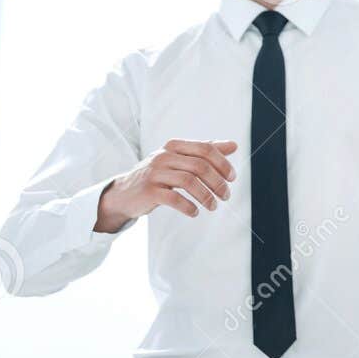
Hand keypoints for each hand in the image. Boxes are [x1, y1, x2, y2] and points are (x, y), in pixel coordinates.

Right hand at [95, 139, 237, 232]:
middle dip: (218, 183)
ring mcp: (155, 173)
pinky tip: (195, 212)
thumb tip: (233, 145)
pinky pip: (174, 199)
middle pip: (200, 166)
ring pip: (189, 181)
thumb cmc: (158, 175)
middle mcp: (163, 156)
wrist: (124, 193)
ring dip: (206, 196)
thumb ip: (205, 152)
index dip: (223, 164)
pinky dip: (189, 207)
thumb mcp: (180, 160)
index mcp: (174, 146)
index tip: (232, 179)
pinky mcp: (149, 191)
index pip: (206, 149)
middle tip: (226, 196)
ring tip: (213, 206)